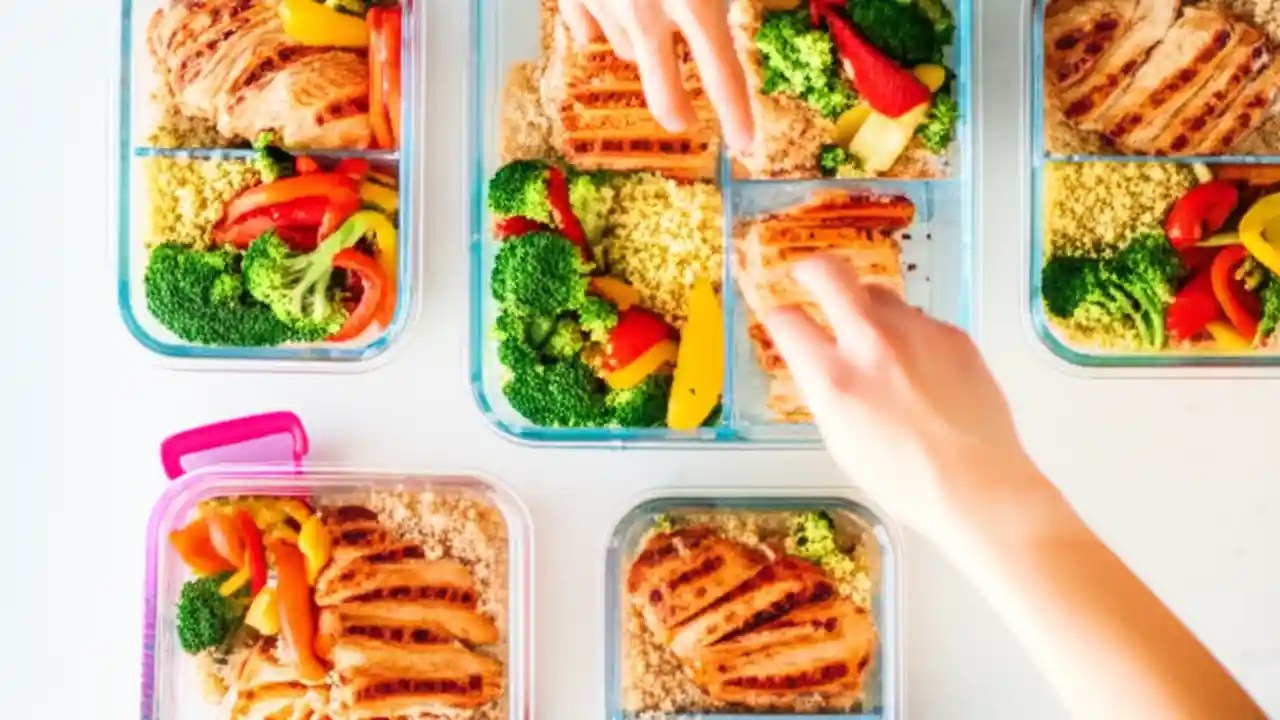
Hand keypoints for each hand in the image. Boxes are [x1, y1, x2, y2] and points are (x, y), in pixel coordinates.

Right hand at [559, 0, 753, 150]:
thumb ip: (710, 1)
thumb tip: (723, 23)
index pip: (721, 75)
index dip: (736, 114)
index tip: (745, 144)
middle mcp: (645, 12)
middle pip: (662, 90)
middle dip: (675, 110)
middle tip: (684, 120)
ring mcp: (604, 4)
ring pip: (625, 50)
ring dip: (642, 46)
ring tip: (647, 9)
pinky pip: (584, 29)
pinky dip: (598, 24)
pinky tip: (610, 7)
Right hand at [761, 255, 1038, 536]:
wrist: (978, 485)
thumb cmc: (906, 478)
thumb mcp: (840, 440)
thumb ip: (824, 389)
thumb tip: (815, 360)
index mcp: (834, 378)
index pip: (787, 321)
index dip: (778, 318)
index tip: (782, 319)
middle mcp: (872, 344)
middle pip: (830, 273)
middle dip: (811, 268)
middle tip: (806, 274)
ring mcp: (917, 333)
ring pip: (878, 295)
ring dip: (865, 308)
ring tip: (873, 340)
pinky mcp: (952, 334)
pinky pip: (917, 319)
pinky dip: (908, 333)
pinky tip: (917, 368)